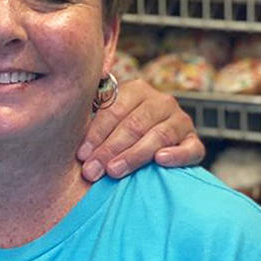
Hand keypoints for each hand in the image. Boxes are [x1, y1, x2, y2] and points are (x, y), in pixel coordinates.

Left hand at [77, 79, 204, 181]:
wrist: (156, 137)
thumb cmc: (120, 131)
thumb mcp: (108, 120)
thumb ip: (93, 120)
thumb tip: (66, 124)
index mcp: (136, 89)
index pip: (114, 111)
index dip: (96, 134)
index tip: (82, 155)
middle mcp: (161, 101)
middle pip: (134, 125)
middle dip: (110, 149)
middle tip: (93, 171)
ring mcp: (180, 120)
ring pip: (158, 136)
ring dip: (134, 155)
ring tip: (114, 171)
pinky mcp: (194, 140)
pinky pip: (190, 148)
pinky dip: (177, 154)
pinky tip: (160, 161)